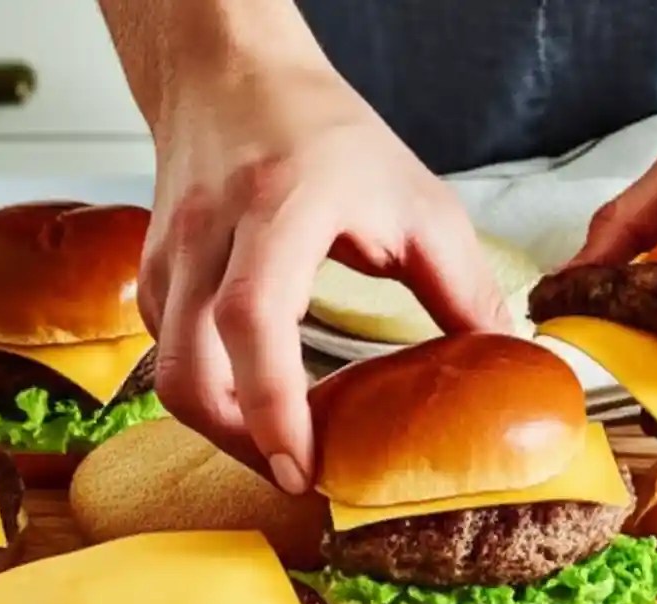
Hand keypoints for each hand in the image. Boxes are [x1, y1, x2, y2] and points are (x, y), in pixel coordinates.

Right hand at [142, 65, 510, 491]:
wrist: (232, 74)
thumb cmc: (327, 132)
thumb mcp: (417, 201)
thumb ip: (462, 285)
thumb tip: (502, 360)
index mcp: (279, 208)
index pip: (253, 318)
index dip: (273, 403)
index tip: (305, 465)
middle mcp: (209, 233)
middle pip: (189, 367)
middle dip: (240, 440)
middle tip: (301, 476)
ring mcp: (170, 253)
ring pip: (169, 372)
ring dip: (224, 425)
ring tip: (284, 449)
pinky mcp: (155, 270)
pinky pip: (168, 353)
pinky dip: (210, 391)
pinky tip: (256, 403)